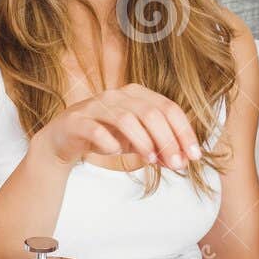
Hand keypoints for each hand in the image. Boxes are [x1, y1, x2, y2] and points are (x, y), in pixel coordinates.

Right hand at [32, 84, 200, 171]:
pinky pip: (96, 129)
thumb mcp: (137, 142)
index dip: (184, 131)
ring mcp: (96, 106)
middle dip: (167, 140)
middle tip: (176, 164)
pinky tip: (116, 152)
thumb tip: (183, 161)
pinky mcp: (77, 121)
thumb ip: (159, 147)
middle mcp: (117, 95)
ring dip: (143, 141)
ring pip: (126, 119)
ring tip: (151, 161)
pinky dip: (109, 141)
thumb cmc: (106, 136)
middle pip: (150, 113)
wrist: (64, 140)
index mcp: (136, 94)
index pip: (168, 108)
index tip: (194, 155)